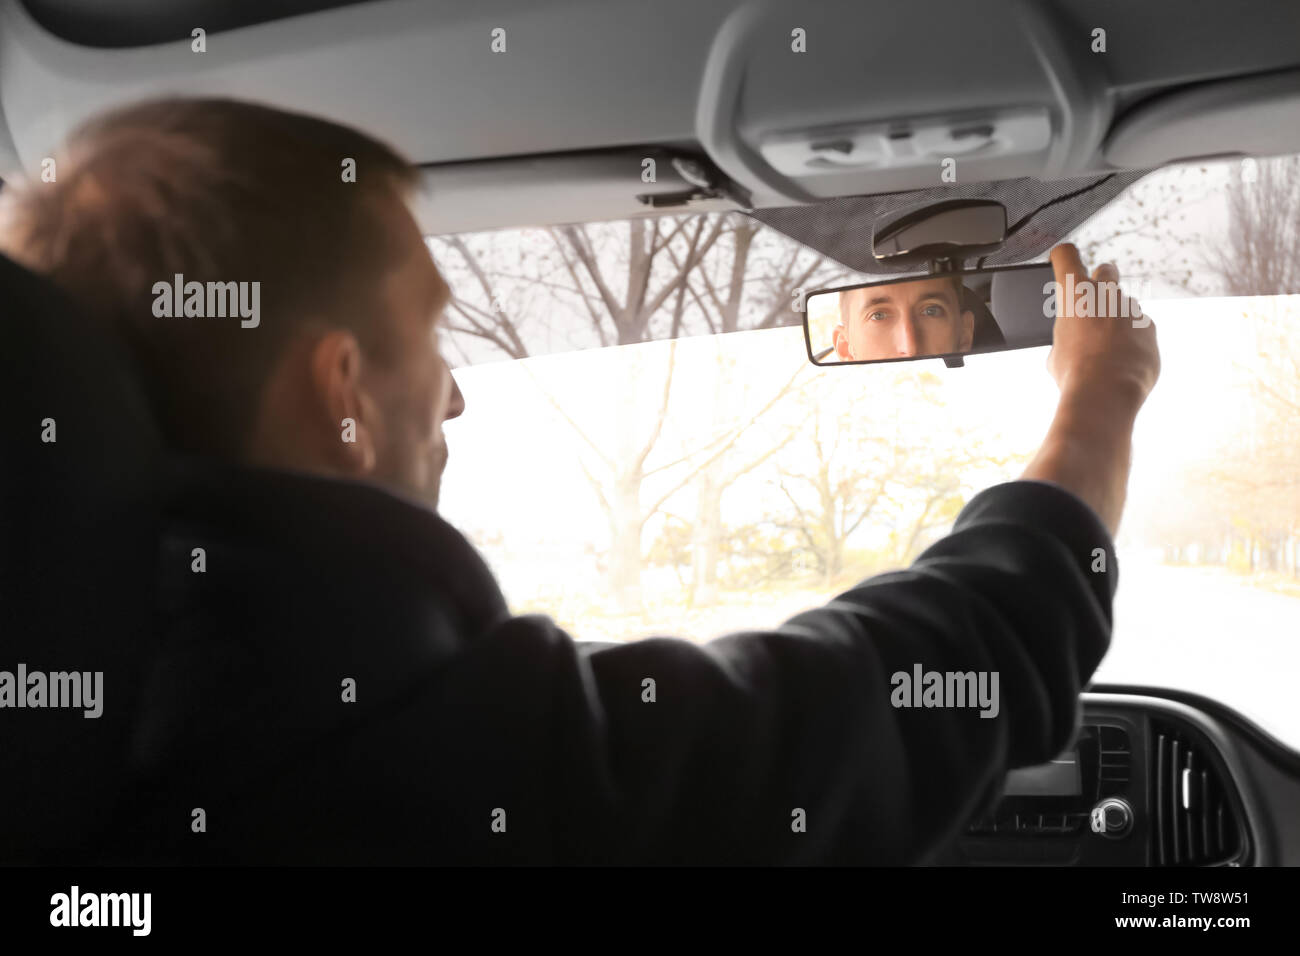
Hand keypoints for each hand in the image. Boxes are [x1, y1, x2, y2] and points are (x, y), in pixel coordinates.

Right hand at [1046, 243, 1159, 410]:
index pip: (1066, 255)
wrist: (1106, 391)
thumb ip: (1068, 335)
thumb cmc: (1073, 372)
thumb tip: (1077, 341)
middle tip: (1094, 299)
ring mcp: (1131, 309)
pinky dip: (1132, 340)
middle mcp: (1105, 293)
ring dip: (1117, 318)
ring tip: (1106, 349)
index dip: (1063, 257)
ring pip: (1124, 304)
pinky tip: (1122, 362)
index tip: (1062, 262)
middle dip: (1101, 279)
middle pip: (1106, 269)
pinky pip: (1140, 328)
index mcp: (1074, 294)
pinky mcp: (1149, 327)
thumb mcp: (1056, 352)